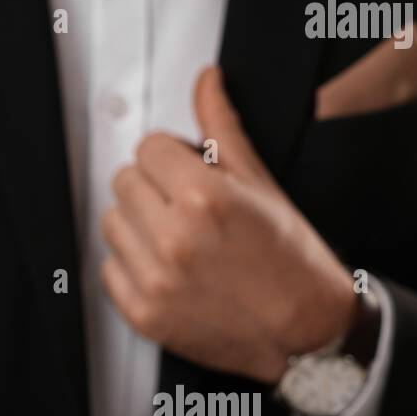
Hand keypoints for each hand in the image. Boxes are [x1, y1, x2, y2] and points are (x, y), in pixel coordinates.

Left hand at [99, 67, 355, 385]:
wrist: (307, 333)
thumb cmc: (291, 260)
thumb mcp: (260, 183)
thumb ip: (222, 128)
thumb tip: (207, 82)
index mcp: (203, 198)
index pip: (148, 148)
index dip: (172, 157)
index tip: (190, 172)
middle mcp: (174, 239)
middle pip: (124, 181)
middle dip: (154, 187)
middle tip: (187, 206)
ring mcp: (155, 280)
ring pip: (111, 222)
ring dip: (139, 224)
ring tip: (179, 238)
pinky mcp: (143, 313)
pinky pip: (109, 268)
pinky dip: (133, 266)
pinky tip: (169, 268)